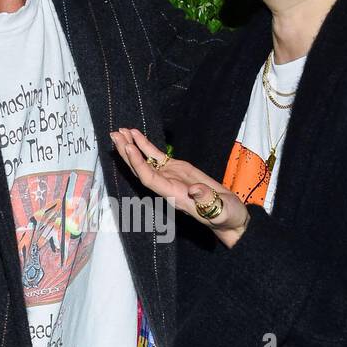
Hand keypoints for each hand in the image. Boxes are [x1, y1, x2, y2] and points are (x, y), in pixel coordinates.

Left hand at [110, 127, 250, 246]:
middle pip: (140, 169)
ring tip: (120, 131)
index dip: (137, 164)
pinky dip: (145, 145)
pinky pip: (156, 157)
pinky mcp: (176, 170)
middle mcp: (166, 186)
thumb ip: (207, 199)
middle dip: (126, 153)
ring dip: (131, 146)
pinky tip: (135, 134)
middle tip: (115, 135)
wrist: (230, 215)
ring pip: (145, 161)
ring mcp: (169, 177)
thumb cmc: (226, 215)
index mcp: (173, 195)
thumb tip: (195, 189)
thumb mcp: (221, 210)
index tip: (128, 148)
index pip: (149, 178)